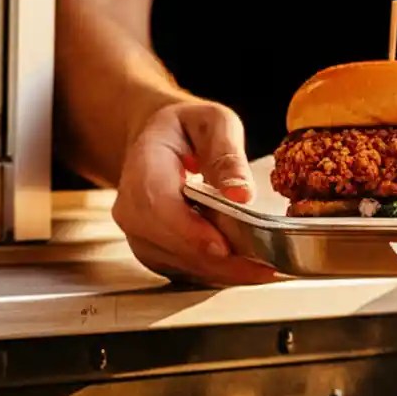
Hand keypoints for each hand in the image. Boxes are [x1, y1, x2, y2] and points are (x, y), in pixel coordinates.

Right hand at [111, 100, 285, 285]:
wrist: (157, 140)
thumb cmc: (186, 129)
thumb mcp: (214, 122)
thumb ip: (227, 153)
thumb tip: (240, 193)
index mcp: (143, 165)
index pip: (158, 205)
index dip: (189, 231)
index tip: (223, 246)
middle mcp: (132, 205)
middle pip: (169, 243)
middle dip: (217, 261)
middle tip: (264, 267)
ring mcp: (139, 232)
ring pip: (177, 262)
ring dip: (221, 272)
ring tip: (264, 271)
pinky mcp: (153, 249)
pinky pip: (182, 268)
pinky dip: (215, 272)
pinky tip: (247, 270)